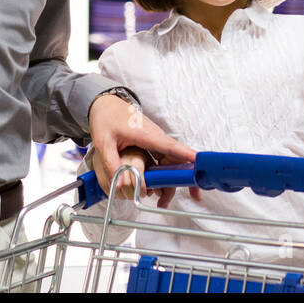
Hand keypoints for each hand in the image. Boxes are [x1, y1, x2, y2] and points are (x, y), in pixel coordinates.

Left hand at [88, 92, 195, 209]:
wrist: (106, 103)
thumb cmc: (106, 118)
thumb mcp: (103, 142)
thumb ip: (111, 164)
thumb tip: (118, 186)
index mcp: (145, 133)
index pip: (170, 146)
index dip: (186, 155)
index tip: (200, 164)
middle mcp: (155, 136)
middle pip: (177, 157)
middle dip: (187, 176)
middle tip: (195, 195)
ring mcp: (155, 139)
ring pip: (172, 160)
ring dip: (175, 178)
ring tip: (167, 199)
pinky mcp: (153, 142)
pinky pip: (165, 158)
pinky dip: (167, 173)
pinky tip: (162, 186)